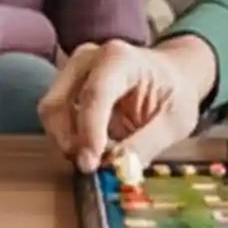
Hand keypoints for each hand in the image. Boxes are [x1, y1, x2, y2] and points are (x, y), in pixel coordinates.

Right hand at [37, 36, 216, 172]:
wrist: (173, 75)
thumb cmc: (176, 93)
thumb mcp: (175, 122)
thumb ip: (146, 145)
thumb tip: (119, 169)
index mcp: (121, 58)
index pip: (95, 94)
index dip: (89, 131)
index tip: (92, 163)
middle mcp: (89, 58)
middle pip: (58, 102)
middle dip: (69, 139)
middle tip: (91, 167)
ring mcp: (74, 69)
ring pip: (51, 112)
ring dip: (68, 141)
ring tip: (98, 157)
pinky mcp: (67, 85)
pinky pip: (56, 117)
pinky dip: (69, 138)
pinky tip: (93, 147)